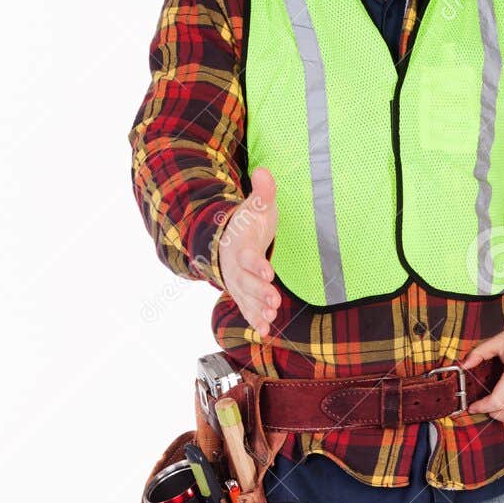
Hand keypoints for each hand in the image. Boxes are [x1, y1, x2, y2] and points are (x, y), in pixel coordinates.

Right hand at [218, 167, 279, 335]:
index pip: (248, 257)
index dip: (257, 265)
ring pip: (246, 299)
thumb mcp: (257, 206)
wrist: (228, 241)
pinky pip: (247, 309)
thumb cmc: (248, 224)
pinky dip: (255, 319)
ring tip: (272, 317)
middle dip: (260, 292)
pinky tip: (265, 331)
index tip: (269, 272)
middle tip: (275, 301)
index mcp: (240, 247)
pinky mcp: (242, 295)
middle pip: (246, 282)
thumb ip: (262, 192)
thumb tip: (263, 172)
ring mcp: (237, 283)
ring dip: (259, 308)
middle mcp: (235, 268)